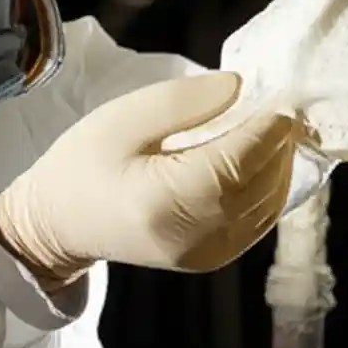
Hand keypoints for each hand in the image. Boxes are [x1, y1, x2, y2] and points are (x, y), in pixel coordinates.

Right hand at [0, 72, 296, 290]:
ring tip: (279, 130)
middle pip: (262, 184)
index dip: (270, 128)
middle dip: (281, 144)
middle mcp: (193, 235)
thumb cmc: (85, 163)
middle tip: (287, 107)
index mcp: (166, 198)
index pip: (239, 160)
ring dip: (281, 166)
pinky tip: (264, 162)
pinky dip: (270, 190)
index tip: (285, 98)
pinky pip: (258, 222)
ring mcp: (205, 254)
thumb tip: (239, 87)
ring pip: (268, 206)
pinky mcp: (210, 260)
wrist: (60, 223)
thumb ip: (181, 101)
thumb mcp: (122, 118)